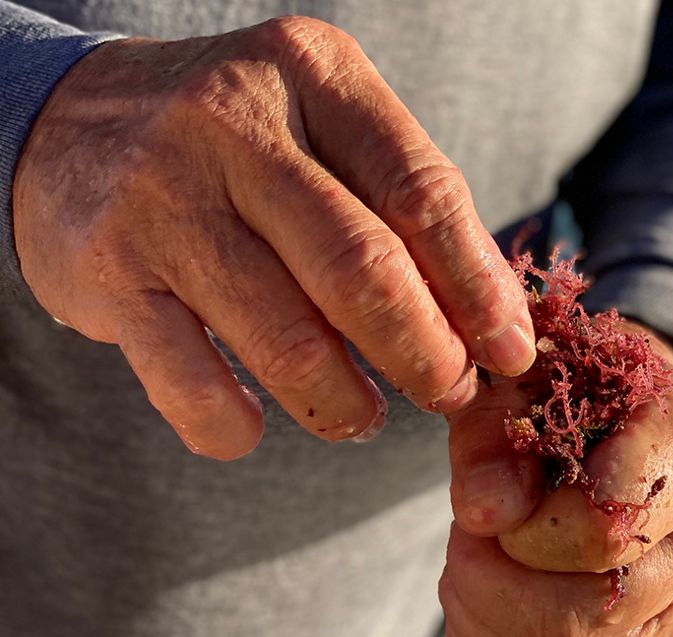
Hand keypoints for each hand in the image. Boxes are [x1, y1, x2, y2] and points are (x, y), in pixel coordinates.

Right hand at [12, 16, 534, 459]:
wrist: (65, 122)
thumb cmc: (240, 143)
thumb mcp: (326, 131)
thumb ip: (410, 207)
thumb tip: (499, 323)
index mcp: (313, 75)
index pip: (423, 192)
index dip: (480, 288)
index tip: (511, 351)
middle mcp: (232, 124)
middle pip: (362, 269)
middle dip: (426, 354)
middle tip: (447, 392)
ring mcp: (161, 197)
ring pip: (287, 339)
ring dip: (344, 402)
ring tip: (361, 414)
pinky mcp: (104, 272)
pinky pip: (192, 385)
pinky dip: (235, 427)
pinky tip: (255, 426)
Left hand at [440, 325, 672, 636]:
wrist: (628, 413)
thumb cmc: (574, 385)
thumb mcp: (524, 379)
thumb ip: (494, 438)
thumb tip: (482, 514)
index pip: (607, 525)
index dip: (526, 522)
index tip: (495, 487)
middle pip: (591, 606)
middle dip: (496, 577)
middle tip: (466, 531)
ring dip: (488, 612)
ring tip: (472, 556)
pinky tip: (482, 595)